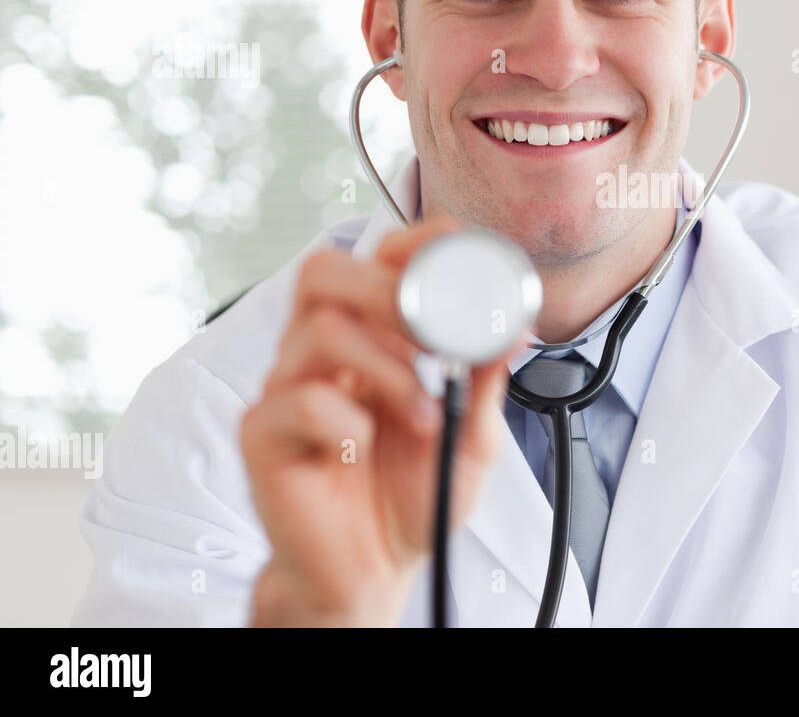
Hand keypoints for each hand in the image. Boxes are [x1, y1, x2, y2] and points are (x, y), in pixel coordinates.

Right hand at [241, 219, 526, 625]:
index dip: (413, 244)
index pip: (376, 259)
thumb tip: (517, 327)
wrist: (374, 569)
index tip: (456, 252)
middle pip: (325, 272)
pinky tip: (364, 447)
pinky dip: (347, 421)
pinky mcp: (264, 436)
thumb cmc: (414, 491)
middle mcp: (321, 351)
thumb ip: (489, 380)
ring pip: (319, 331)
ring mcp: (288, 389)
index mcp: (370, 336)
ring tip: (426, 416)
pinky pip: (299, 403)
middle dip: (388, 289)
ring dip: (389, 370)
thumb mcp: (473, 434)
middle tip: (434, 334)